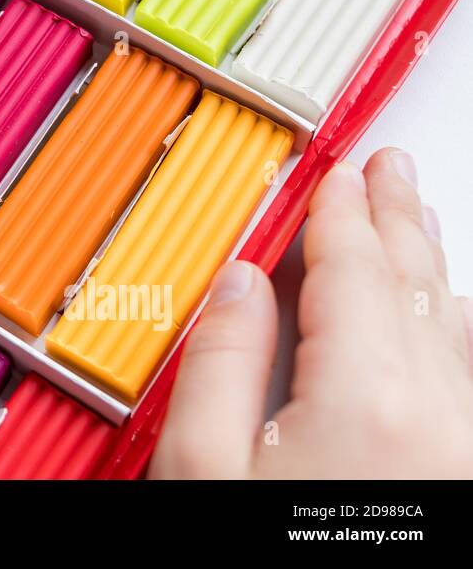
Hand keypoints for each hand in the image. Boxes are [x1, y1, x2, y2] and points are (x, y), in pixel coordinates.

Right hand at [151, 148, 472, 477]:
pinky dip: (447, 323)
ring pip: (450, 328)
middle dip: (394, 218)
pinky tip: (439, 308)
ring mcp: (461, 452)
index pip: (352, 272)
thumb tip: (233, 287)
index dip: (339, 213)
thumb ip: (217, 365)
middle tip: (387, 170)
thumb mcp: (202, 469)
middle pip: (414, 289)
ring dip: (424, 264)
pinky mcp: (463, 477)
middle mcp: (435, 421)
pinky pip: (464, 375)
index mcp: (364, 403)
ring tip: (408, 219)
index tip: (335, 175)